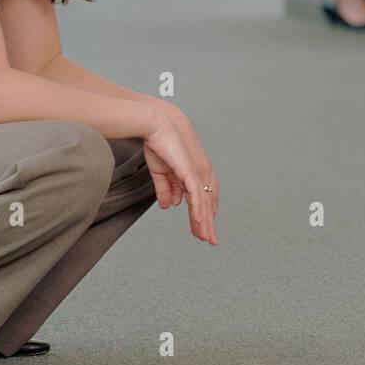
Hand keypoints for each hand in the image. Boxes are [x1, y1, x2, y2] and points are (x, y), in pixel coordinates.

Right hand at [142, 104, 219, 244]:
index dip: (203, 212)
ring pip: (205, 202)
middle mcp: (202, 171)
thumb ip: (167, 190)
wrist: (156, 125)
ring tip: (206, 238)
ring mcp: (199, 172)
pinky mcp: (191, 172)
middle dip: (208, 222)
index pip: (204, 195)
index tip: (201, 228)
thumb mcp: (161, 173)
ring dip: (205, 222)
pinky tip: (201, 224)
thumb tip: (172, 207)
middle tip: (209, 240)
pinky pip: (198, 196)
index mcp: (196, 170)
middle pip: (209, 201)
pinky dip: (200, 211)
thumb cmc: (159, 144)